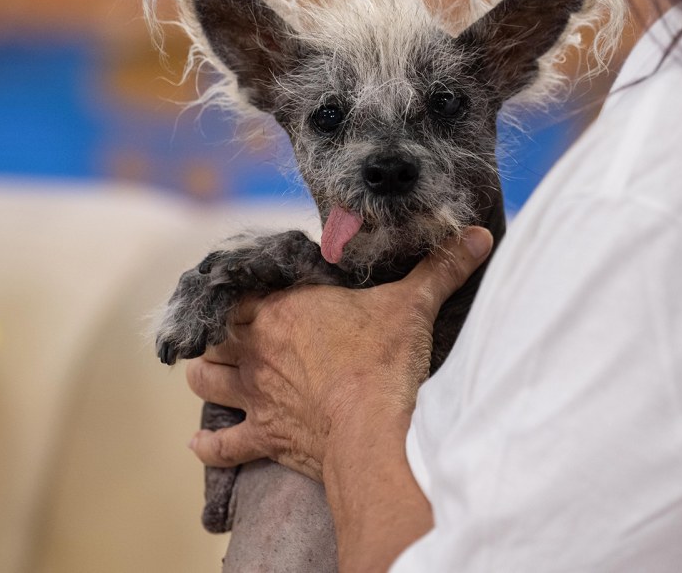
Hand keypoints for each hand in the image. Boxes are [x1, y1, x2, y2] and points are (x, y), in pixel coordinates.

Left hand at [184, 227, 493, 480]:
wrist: (373, 428)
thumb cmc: (385, 360)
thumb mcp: (414, 304)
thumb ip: (441, 268)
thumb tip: (481, 235)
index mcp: (282, 309)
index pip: (241, 292)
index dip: (241, 294)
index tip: (252, 296)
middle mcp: (258, 349)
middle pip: (217, 335)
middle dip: (219, 335)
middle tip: (233, 336)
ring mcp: (255, 394)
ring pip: (207, 380)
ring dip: (207, 377)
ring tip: (213, 375)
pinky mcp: (263, 437)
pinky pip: (222, 445)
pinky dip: (209, 446)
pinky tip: (200, 443)